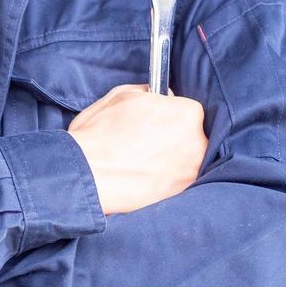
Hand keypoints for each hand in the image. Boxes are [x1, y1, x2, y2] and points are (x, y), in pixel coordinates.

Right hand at [67, 84, 207, 214]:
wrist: (87, 174)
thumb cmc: (99, 135)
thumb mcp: (121, 95)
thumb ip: (148, 93)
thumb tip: (156, 96)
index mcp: (187, 112)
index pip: (185, 110)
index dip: (166, 116)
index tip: (152, 124)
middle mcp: (197, 141)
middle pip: (189, 136)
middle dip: (171, 139)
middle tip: (144, 145)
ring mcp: (191, 170)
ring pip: (184, 160)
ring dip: (168, 160)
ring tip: (140, 163)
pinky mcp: (180, 193)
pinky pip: (175, 181)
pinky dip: (163, 180)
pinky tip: (142, 177)